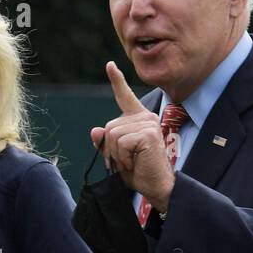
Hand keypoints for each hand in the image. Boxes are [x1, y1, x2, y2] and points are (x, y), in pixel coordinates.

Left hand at [89, 61, 175, 210]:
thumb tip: (95, 130)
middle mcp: (145, 117)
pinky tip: (135, 163)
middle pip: (109, 127)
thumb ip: (105, 143)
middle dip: (110, 149)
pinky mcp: (148, 133)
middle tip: (126, 161)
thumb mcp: (117, 156)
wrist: (157, 187)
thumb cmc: (139, 172)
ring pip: (113, 135)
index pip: (125, 97)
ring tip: (131, 162)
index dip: (117, 81)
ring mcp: (148, 123)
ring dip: (117, 154)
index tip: (110, 65)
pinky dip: (123, 157)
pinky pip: (121, 143)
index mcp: (138, 120)